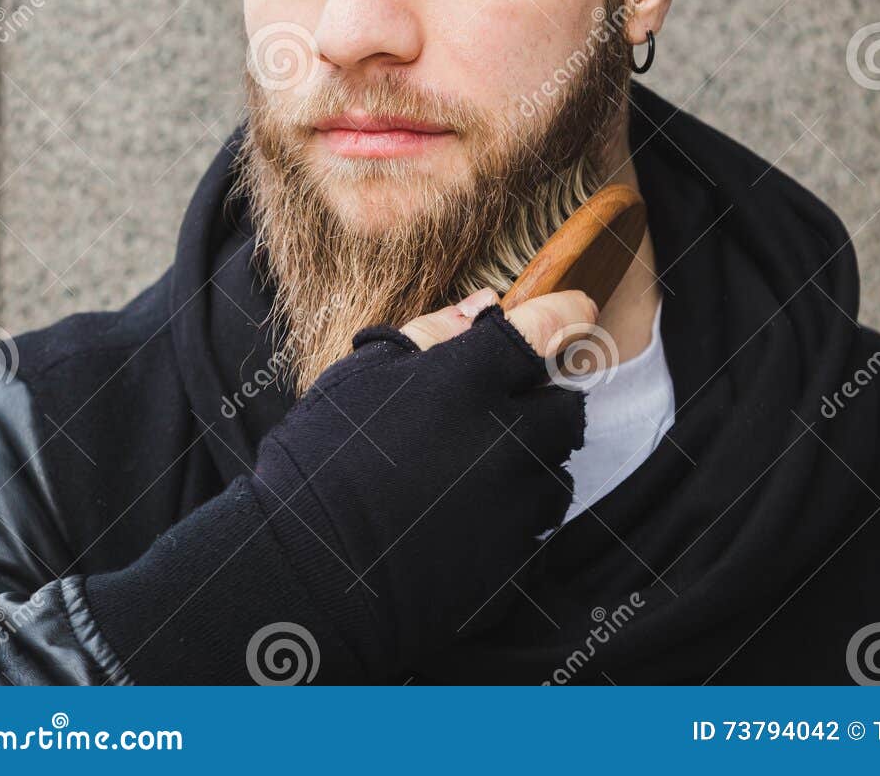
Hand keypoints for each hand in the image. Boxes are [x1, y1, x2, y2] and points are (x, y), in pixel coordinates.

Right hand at [249, 289, 592, 676]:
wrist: (306, 573)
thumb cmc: (322, 459)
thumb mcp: (364, 374)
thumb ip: (434, 333)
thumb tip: (485, 306)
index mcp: (469, 381)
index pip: (549, 330)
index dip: (567, 313)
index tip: (574, 309)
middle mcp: (507, 440)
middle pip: (568, 407)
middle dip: (547, 397)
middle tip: (510, 401)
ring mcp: (515, 506)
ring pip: (557, 469)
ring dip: (533, 458)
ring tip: (480, 464)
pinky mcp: (513, 561)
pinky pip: (537, 524)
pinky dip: (517, 510)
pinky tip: (470, 511)